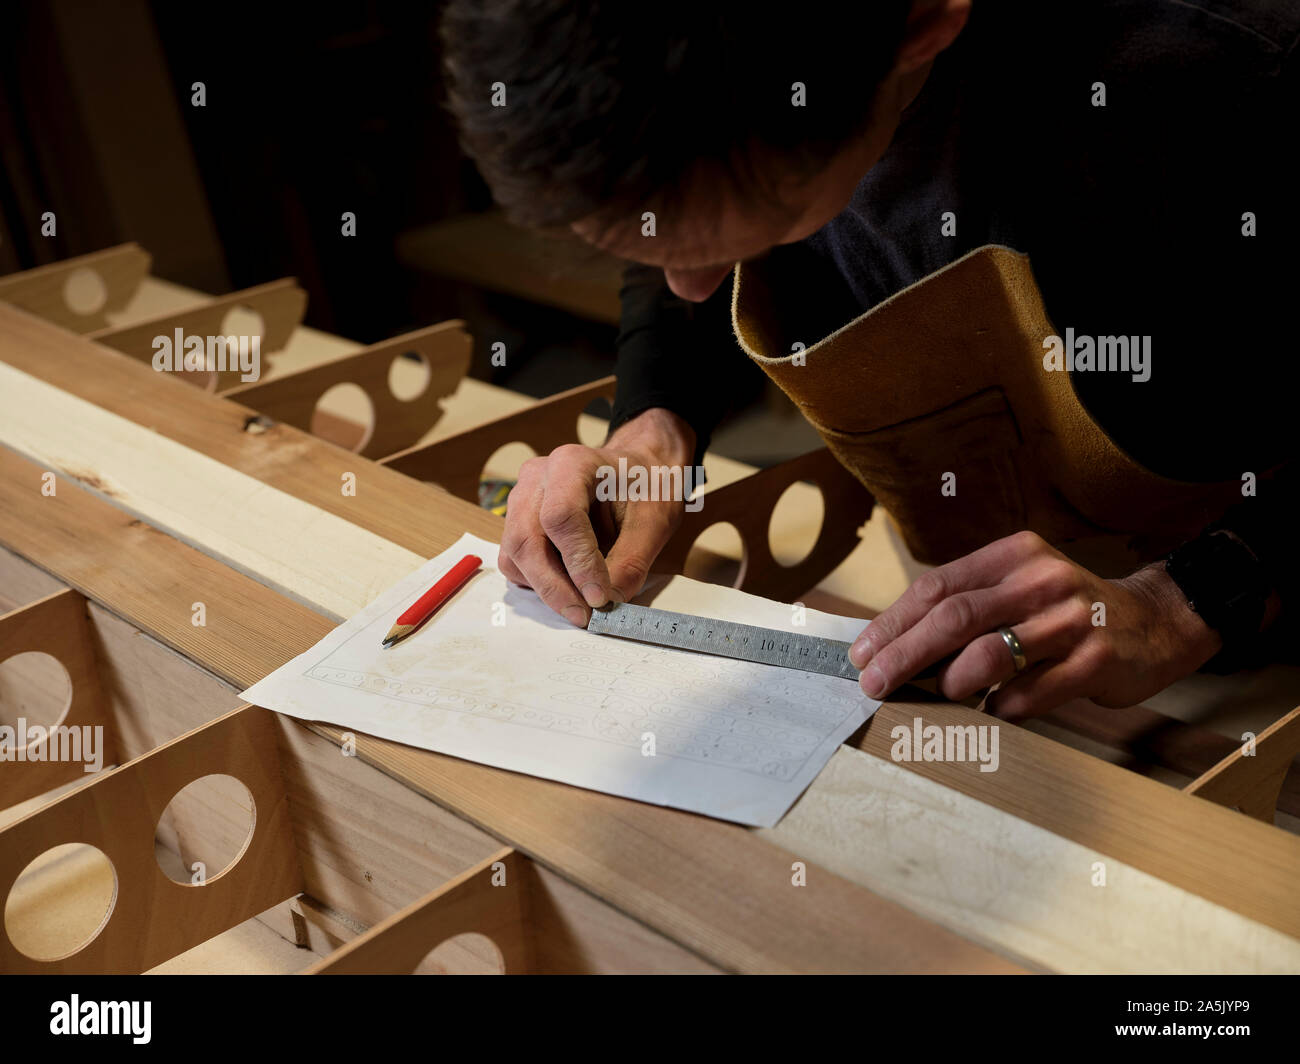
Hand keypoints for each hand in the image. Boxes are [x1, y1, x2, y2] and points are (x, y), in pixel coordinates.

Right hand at [499, 407, 694, 625]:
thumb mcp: (654, 523)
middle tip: (585, 616)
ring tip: (582, 604)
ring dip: (545, 588)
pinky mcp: (518, 523)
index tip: (599, 596)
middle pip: (526, 539)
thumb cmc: (646, 488)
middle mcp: (537, 478)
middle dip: (554, 586)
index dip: (577, 562)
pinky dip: (538, 583)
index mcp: (572, 463)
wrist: (638, 472)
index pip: (560, 516)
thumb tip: (607, 603)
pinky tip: (570, 588)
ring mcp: (521, 499)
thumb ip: (631, 563)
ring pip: (515, 554)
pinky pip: (515, 561)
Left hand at [848, 530, 1222, 717]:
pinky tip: (991, 712)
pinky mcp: (1096, 662)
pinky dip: (1001, 708)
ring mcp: (1071, 621)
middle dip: (905, 654)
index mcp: (1013, 556)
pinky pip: (1031, 693)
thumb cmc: (1066, 610)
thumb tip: (893, 644)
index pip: (937, 587)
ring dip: (952, 681)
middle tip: (874, 683)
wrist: (1155, 622)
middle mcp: (1041, 581)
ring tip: (938, 695)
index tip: (862, 653)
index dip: (893, 622)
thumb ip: (968, 606)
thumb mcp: (1020, 587)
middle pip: (954, 618)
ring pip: (990, 654)